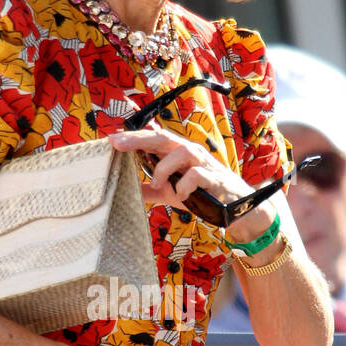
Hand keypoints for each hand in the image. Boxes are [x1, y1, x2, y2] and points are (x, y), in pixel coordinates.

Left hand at [108, 122, 270, 225]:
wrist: (235, 207)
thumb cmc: (202, 194)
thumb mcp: (171, 191)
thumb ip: (151, 189)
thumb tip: (126, 190)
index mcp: (178, 153)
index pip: (154, 139)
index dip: (133, 138)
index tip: (111, 140)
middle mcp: (190, 153)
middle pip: (164, 137)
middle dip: (140, 139)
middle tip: (118, 144)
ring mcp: (204, 163)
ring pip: (182, 152)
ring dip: (164, 167)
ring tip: (157, 183)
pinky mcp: (215, 178)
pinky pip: (197, 176)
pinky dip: (185, 185)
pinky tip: (181, 196)